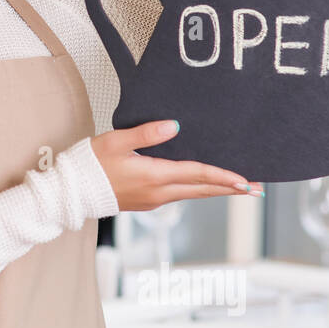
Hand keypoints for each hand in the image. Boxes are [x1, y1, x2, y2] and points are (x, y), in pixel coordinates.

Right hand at [91, 119, 263, 211]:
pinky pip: (181, 195)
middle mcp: (159, 192)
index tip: (247, 180)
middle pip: (203, 191)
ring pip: (194, 194)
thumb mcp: (115, 142)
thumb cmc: (90, 165)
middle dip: (232, 189)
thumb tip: (173, 126)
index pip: (198, 175)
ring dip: (217, 190)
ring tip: (238, 187)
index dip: (224, 177)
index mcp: (154, 176)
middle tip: (257, 190)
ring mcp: (154, 200)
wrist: (72, 193)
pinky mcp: (147, 201)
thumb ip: (145, 133)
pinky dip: (199, 190)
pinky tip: (203, 186)